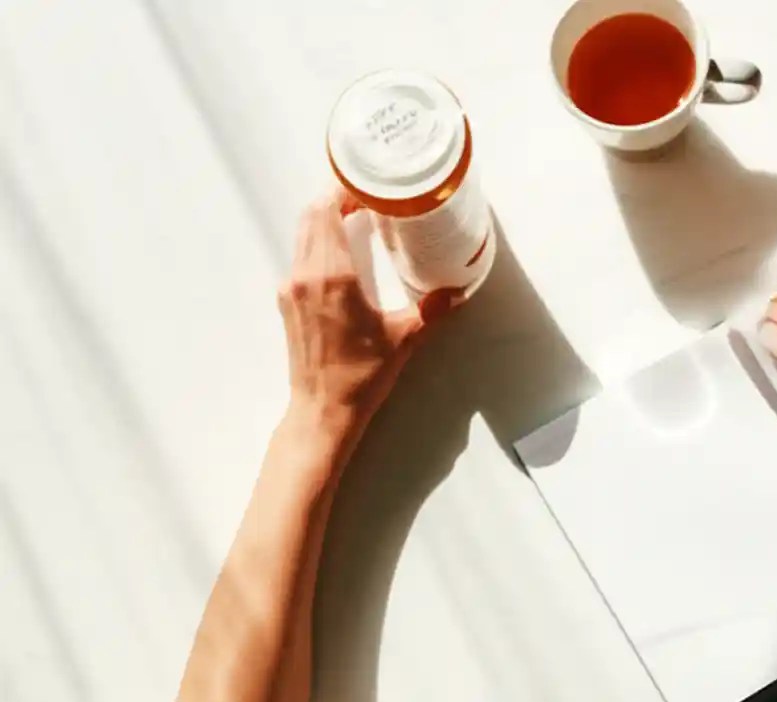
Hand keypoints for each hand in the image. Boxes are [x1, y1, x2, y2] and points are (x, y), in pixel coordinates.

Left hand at [278, 188, 456, 423]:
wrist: (322, 411)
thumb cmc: (361, 375)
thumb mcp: (403, 338)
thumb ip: (431, 310)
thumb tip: (459, 291)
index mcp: (331, 275)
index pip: (326, 212)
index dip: (342, 191)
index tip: (367, 184)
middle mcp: (304, 275)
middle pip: (310, 217)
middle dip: (334, 199)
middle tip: (365, 195)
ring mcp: (290, 288)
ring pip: (302, 235)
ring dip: (324, 221)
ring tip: (355, 217)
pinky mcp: (286, 302)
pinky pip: (300, 257)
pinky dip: (318, 243)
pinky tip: (342, 252)